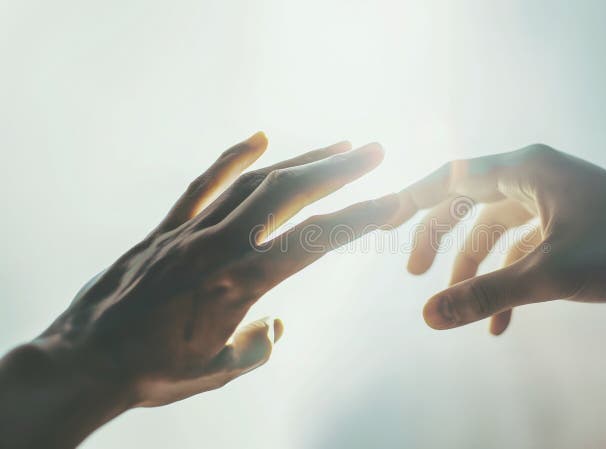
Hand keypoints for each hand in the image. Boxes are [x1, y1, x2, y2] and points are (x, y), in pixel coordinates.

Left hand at [1, 132, 399, 447]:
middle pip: (288, 195)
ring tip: (338, 147)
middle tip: (374, 151)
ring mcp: (192, 232)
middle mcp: (219, 248)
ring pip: (254, 183)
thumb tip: (277, 325)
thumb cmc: (153, 372)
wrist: (85, 359)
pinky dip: (233, 159)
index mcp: (238, 285)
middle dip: (337, 170)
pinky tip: (259, 139)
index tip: (389, 202)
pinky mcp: (167, 229)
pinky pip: (204, 185)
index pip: (311, 242)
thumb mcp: (217, 371)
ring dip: (300, 162)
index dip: (356, 219)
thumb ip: (257, 347)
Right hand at [399, 144, 605, 332]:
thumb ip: (485, 293)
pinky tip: (502, 323)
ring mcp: (553, 199)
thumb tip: (427, 315)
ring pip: (496, 229)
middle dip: (440, 239)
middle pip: (469, 203)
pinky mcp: (569, 223)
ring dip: (477, 268)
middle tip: (414, 272)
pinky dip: (509, 278)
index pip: (452, 177)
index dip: (412, 198)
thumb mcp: (549, 274)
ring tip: (462, 308)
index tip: (381, 220)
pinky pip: (524, 247)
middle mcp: (535, 176)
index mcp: (526, 169)